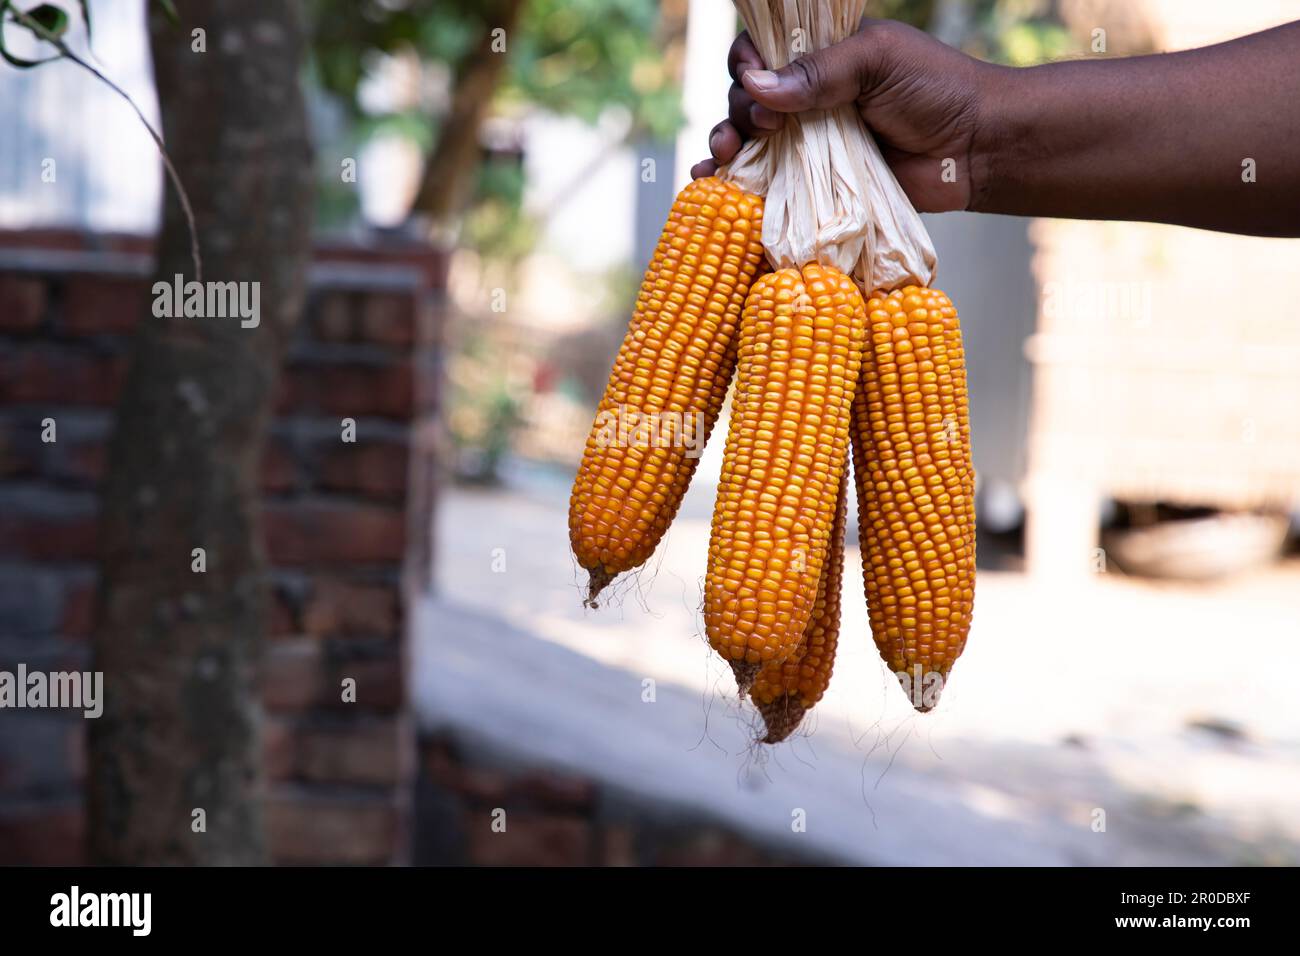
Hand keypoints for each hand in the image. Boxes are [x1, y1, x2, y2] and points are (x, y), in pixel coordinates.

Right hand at [692, 19, 995, 212]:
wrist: (974, 150)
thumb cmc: (936, 91)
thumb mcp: (876, 62)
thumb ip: (818, 72)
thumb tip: (755, 86)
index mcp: (822, 55)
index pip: (763, 51)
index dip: (749, 64)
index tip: (753, 80)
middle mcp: (809, 97)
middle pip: (747, 98)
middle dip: (738, 110)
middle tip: (760, 128)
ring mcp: (810, 142)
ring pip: (748, 140)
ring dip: (725, 143)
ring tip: (724, 155)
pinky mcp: (817, 184)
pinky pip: (766, 182)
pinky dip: (733, 184)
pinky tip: (709, 184)